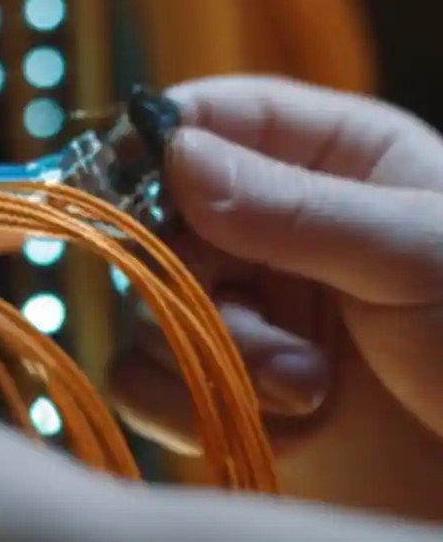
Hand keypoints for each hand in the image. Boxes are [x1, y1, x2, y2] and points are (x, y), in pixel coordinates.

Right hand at [108, 76, 442, 513]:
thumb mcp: (414, 259)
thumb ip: (293, 209)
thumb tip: (174, 153)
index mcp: (339, 165)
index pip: (224, 117)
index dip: (167, 135)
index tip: (128, 173)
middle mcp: (278, 233)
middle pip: (162, 218)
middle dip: (191, 277)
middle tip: (245, 317)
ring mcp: (248, 315)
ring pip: (147, 304)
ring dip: (209, 352)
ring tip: (305, 391)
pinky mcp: (222, 392)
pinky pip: (140, 382)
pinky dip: (179, 404)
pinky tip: (259, 425)